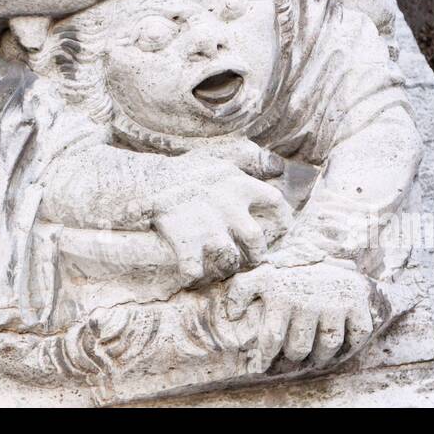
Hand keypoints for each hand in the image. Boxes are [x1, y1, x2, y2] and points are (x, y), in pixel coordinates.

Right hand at [148, 160, 291, 286]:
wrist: (152, 179)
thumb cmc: (189, 169)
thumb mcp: (221, 156)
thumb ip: (250, 159)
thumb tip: (276, 165)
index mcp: (240, 186)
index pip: (274, 201)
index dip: (282, 216)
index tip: (282, 225)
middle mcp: (229, 209)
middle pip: (257, 240)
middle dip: (256, 253)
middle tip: (251, 256)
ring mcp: (208, 229)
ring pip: (230, 260)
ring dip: (226, 265)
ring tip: (220, 265)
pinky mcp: (186, 243)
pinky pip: (195, 271)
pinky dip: (192, 277)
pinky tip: (190, 274)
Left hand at [224, 263, 379, 370]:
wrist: (329, 254)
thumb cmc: (291, 272)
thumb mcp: (263, 275)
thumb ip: (242, 290)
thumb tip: (232, 314)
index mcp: (283, 297)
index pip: (272, 338)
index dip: (265, 357)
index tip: (261, 366)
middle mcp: (308, 302)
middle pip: (299, 348)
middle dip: (294, 355)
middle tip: (294, 353)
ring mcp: (333, 304)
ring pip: (327, 346)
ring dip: (321, 356)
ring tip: (315, 356)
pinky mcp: (356, 304)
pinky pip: (356, 335)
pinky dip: (353, 345)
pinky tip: (342, 346)